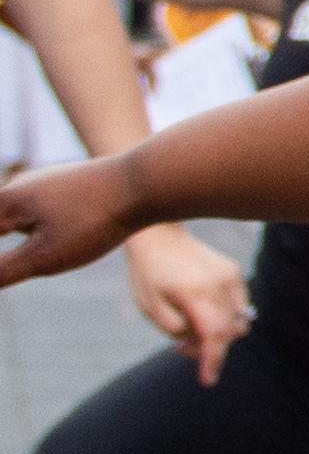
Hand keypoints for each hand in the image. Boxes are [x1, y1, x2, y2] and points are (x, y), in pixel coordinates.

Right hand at [0, 156, 150, 291]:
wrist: (147, 181)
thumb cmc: (95, 220)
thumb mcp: (46, 255)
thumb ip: (3, 270)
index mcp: (5, 202)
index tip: (1, 272)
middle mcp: (20, 188)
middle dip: (4, 247)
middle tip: (15, 266)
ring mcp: (45, 184)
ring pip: (10, 210)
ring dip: (9, 227)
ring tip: (22, 239)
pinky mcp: (69, 188)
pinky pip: (33, 208)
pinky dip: (21, 223)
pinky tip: (29, 229)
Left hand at [118, 223, 248, 383]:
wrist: (158, 234)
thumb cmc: (148, 273)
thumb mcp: (149, 306)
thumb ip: (175, 330)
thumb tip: (199, 345)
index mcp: (192, 294)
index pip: (212, 335)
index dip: (212, 360)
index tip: (207, 380)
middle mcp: (217, 285)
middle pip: (227, 332)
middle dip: (208, 347)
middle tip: (182, 346)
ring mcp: (229, 277)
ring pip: (237, 321)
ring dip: (219, 332)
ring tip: (192, 327)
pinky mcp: (233, 272)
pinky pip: (238, 306)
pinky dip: (224, 315)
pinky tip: (202, 309)